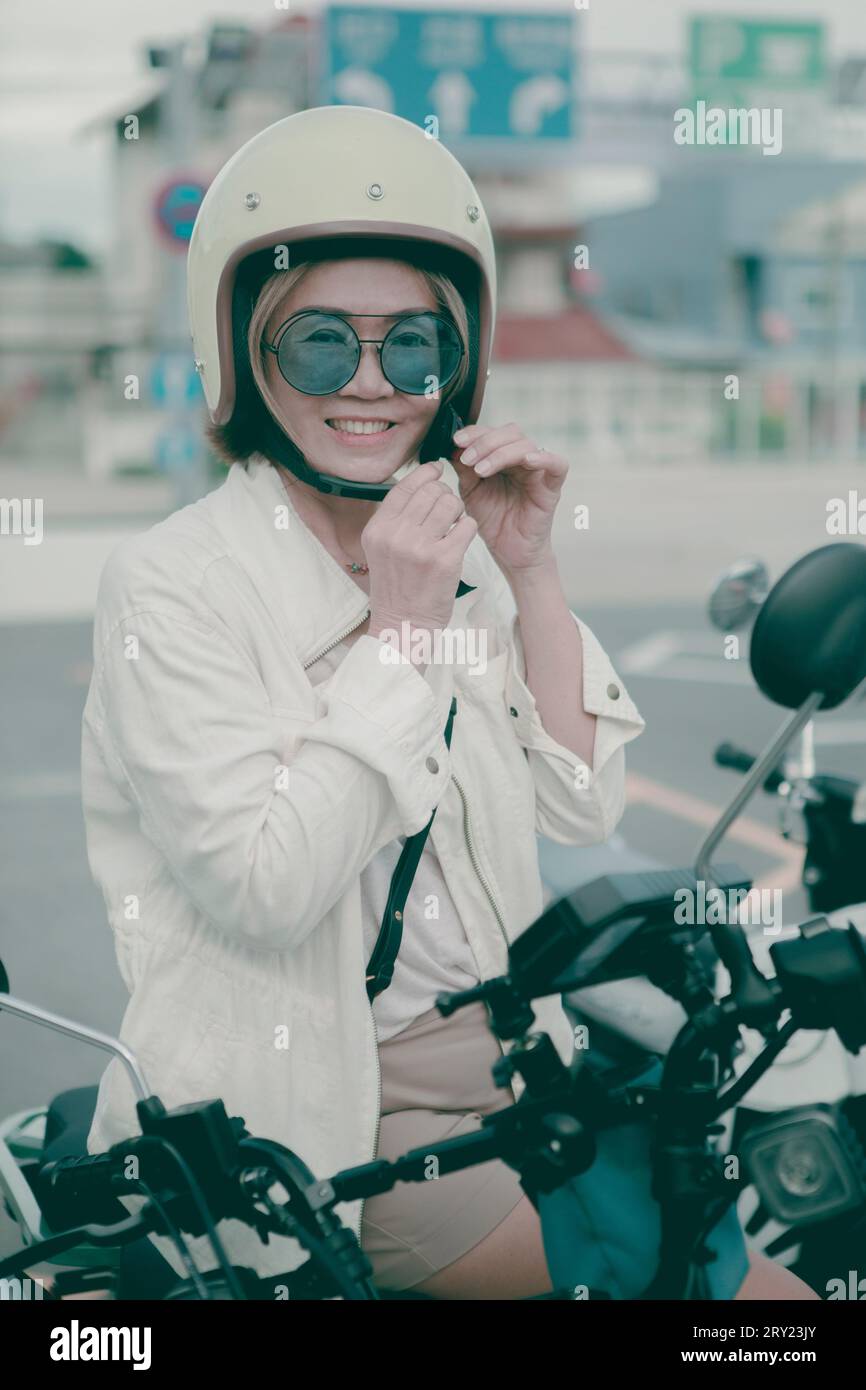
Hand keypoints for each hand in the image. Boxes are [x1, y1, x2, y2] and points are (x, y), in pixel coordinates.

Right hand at [362, 460, 477, 645]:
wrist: (404, 625)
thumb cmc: (397, 586)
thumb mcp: (381, 548)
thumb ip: (395, 517)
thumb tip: (423, 478)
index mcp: (378, 529)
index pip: (405, 486)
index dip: (425, 473)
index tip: (436, 469)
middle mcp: (396, 535)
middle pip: (431, 491)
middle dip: (444, 494)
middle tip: (447, 510)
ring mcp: (420, 548)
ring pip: (451, 503)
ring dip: (458, 510)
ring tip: (453, 525)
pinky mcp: (444, 560)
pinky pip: (467, 525)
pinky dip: (468, 528)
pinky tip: (460, 539)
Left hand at [451, 422, 567, 573]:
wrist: (508, 551)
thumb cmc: (492, 521)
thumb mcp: (470, 492)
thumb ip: (464, 469)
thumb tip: (453, 446)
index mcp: (502, 456)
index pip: (492, 432)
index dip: (474, 433)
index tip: (456, 441)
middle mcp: (522, 459)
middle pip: (510, 432)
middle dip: (485, 442)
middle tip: (467, 459)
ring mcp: (538, 471)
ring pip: (527, 445)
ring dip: (501, 453)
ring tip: (481, 470)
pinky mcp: (552, 486)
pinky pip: (558, 464)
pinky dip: (544, 458)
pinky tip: (526, 461)